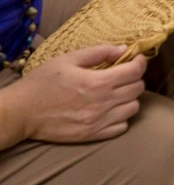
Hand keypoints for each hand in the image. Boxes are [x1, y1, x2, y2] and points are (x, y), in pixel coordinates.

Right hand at [14, 45, 146, 142]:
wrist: (21, 112)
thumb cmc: (43, 82)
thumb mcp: (68, 59)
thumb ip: (99, 52)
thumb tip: (123, 49)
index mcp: (98, 82)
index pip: (136, 72)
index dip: (140, 62)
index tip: (136, 58)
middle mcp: (103, 103)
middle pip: (138, 89)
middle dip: (135, 78)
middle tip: (124, 74)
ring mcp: (99, 121)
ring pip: (133, 108)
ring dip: (130, 98)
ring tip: (117, 92)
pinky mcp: (92, 135)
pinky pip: (121, 127)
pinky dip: (121, 117)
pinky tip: (111, 110)